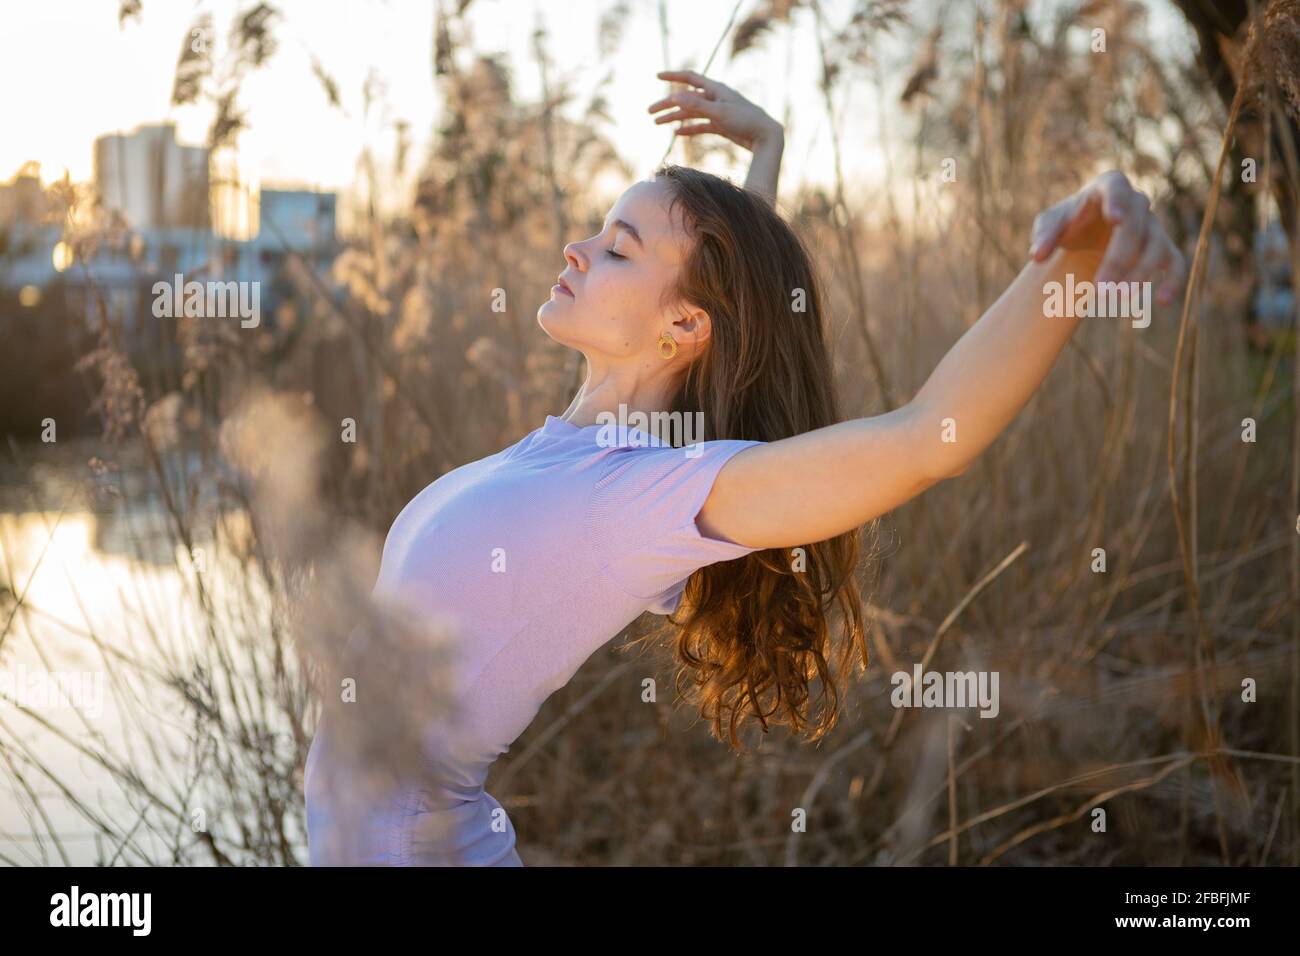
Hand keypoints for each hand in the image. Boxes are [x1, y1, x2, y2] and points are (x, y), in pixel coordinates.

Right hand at [648, 70, 782, 151]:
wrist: (765, 137)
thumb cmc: (746, 121)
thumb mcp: (720, 113)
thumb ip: (697, 105)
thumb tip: (675, 96)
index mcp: (715, 90)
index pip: (690, 78)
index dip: (673, 76)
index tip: (657, 76)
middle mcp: (715, 98)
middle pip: (686, 99)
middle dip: (667, 104)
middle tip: (650, 112)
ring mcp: (717, 112)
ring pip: (691, 113)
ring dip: (674, 117)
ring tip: (657, 124)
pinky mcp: (721, 125)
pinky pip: (700, 126)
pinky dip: (689, 129)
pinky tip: (677, 134)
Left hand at [1028, 171, 1186, 304]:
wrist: (1084, 235)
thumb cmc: (1067, 224)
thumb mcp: (1049, 224)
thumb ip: (1044, 235)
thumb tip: (1038, 255)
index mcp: (1109, 186)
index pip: (1117, 188)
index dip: (1118, 202)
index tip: (1116, 219)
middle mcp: (1137, 202)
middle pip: (1135, 228)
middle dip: (1119, 260)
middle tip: (1101, 289)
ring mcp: (1152, 225)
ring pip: (1156, 247)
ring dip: (1139, 275)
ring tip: (1116, 299)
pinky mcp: (1162, 247)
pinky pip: (1175, 263)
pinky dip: (1173, 281)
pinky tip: (1162, 301)